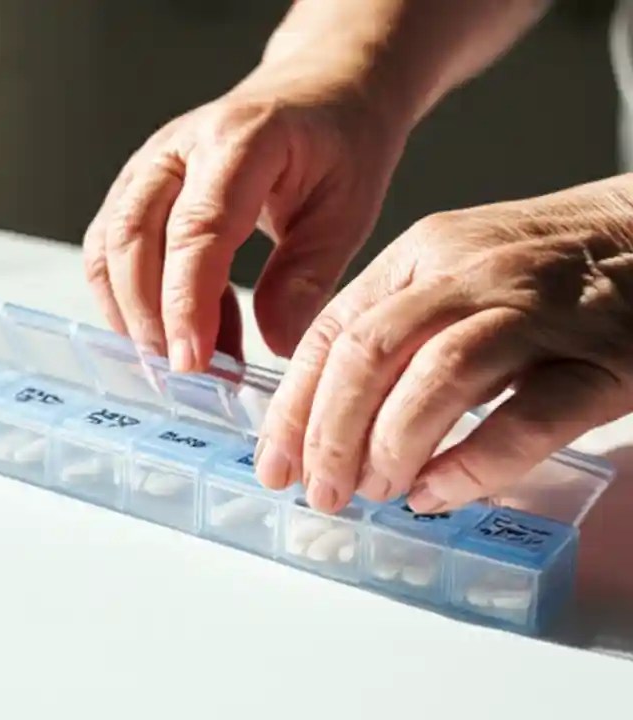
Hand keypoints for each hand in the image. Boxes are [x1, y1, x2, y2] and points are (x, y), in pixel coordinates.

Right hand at [82, 57, 408, 367]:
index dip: (187, 301)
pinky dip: (126, 296)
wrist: (322, 90)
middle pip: (133, 236)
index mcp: (240, 140)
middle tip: (184, 373)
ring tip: (178, 358)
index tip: (193, 360)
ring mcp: (149, 163)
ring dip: (132, 311)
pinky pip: (109, 247)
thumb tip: (275, 345)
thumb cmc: (340, 143)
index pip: (196, 229)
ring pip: (110, 245)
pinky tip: (167, 329)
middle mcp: (179, 146)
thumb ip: (308, 276)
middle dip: (149, 315)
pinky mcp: (136, 186)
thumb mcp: (349, 209)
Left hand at [256, 176, 632, 514]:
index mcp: (422, 254)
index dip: (294, 404)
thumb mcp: (457, 270)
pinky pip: (525, 417)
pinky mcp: (599, 360)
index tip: (273, 460)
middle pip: (369, 353)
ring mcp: (535, 313)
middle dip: (328, 433)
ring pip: (436, 376)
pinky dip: (473, 463)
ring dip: (390, 446)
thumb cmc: (552, 265)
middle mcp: (469, 275)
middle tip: (320, 490)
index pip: (332, 330)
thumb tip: (328, 412)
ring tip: (374, 492)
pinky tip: (439, 493)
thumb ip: (397, 326)